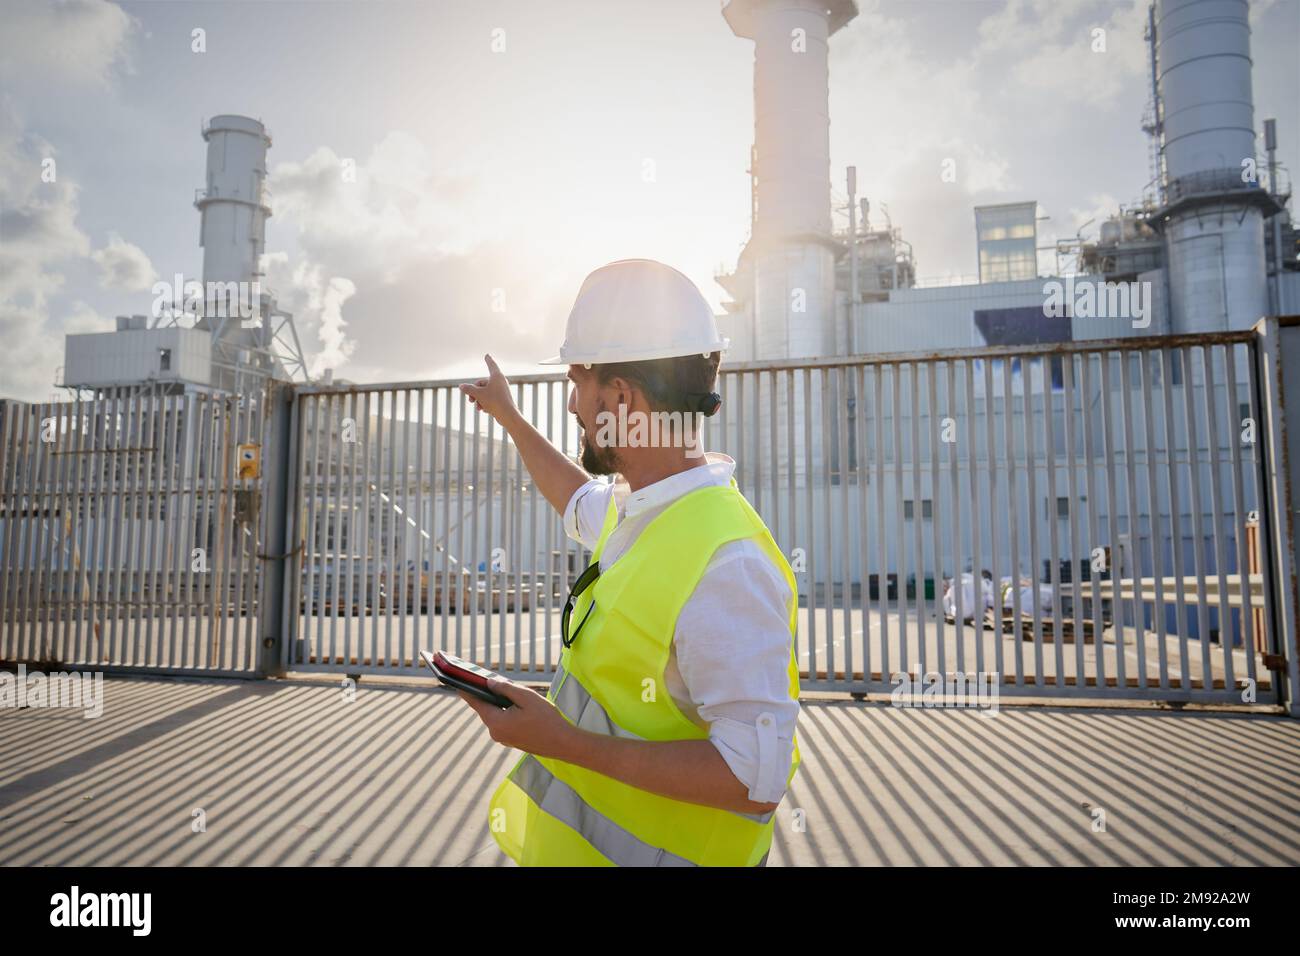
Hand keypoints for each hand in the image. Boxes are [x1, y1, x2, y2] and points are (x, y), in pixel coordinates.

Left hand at [457, 676, 576, 760]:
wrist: (562, 743)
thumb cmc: (546, 719)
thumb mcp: (526, 697)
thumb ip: (505, 688)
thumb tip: (489, 683)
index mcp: (496, 722)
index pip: (475, 702)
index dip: (466, 689)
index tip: (455, 680)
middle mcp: (495, 732)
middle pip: (486, 708)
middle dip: (487, 694)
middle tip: (487, 679)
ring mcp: (503, 739)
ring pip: (496, 715)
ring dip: (499, 703)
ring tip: (508, 690)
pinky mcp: (511, 741)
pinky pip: (503, 723)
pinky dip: (506, 712)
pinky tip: (516, 705)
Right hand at [459, 354, 518, 425]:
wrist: (508, 416)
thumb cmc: (494, 402)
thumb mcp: (478, 394)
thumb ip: (468, 389)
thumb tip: (461, 386)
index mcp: (497, 376)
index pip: (491, 365)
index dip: (488, 360)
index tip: (487, 355)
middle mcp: (500, 381)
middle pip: (482, 383)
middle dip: (474, 392)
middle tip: (470, 401)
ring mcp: (502, 390)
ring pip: (485, 392)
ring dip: (479, 399)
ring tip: (478, 407)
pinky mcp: (502, 399)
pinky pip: (490, 398)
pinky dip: (485, 403)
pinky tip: (484, 410)